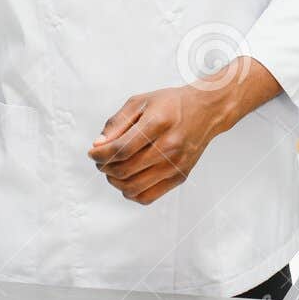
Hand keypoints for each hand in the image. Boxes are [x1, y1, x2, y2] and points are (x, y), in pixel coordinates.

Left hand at [88, 58, 281, 204]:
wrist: (205, 110)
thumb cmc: (172, 104)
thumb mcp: (140, 102)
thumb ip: (116, 123)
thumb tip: (98, 145)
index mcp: (158, 123)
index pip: (121, 149)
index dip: (100, 154)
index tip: (93, 152)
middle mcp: (170, 146)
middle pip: (125, 169)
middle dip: (104, 167)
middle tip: (101, 160)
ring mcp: (176, 164)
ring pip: (133, 187)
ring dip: (114, 181)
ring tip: (112, 169)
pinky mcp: (180, 176)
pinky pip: (147, 197)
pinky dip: (131, 192)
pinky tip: (128, 179)